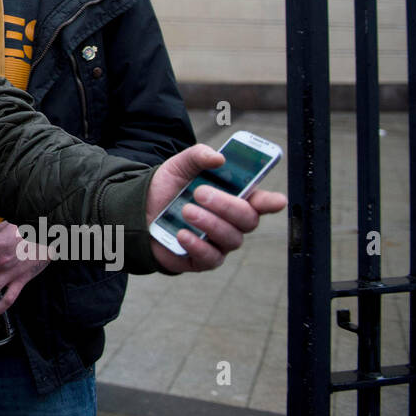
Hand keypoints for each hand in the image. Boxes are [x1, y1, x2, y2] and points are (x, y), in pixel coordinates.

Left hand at [146, 144, 286, 272]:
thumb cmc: (168, 189)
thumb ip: (198, 156)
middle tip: (200, 193)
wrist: (140, 211)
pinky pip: (211, 258)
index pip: (262, 201)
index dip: (271, 202)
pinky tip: (182, 234)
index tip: (275, 201)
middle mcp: (232, 222)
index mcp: (234, 197)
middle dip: (227, 205)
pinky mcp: (203, 260)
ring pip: (231, 238)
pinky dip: (198, 245)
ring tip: (186, 210)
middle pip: (248, 219)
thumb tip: (219, 157)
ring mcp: (219, 242)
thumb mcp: (179, 166)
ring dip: (210, 223)